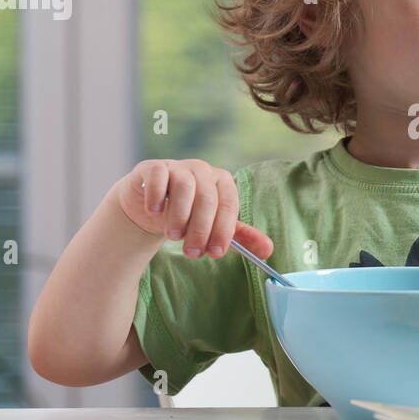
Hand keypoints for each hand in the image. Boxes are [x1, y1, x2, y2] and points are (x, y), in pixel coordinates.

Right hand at [115, 159, 274, 260]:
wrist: (150, 208)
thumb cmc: (188, 217)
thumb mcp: (214, 227)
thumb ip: (239, 237)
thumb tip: (268, 251)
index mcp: (222, 182)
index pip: (228, 204)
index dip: (223, 230)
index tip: (216, 253)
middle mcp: (202, 170)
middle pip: (207, 198)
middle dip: (201, 229)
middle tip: (192, 253)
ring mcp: (177, 166)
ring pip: (184, 187)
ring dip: (180, 215)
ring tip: (174, 236)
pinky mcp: (153, 167)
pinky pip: (158, 177)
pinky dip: (157, 195)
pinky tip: (154, 212)